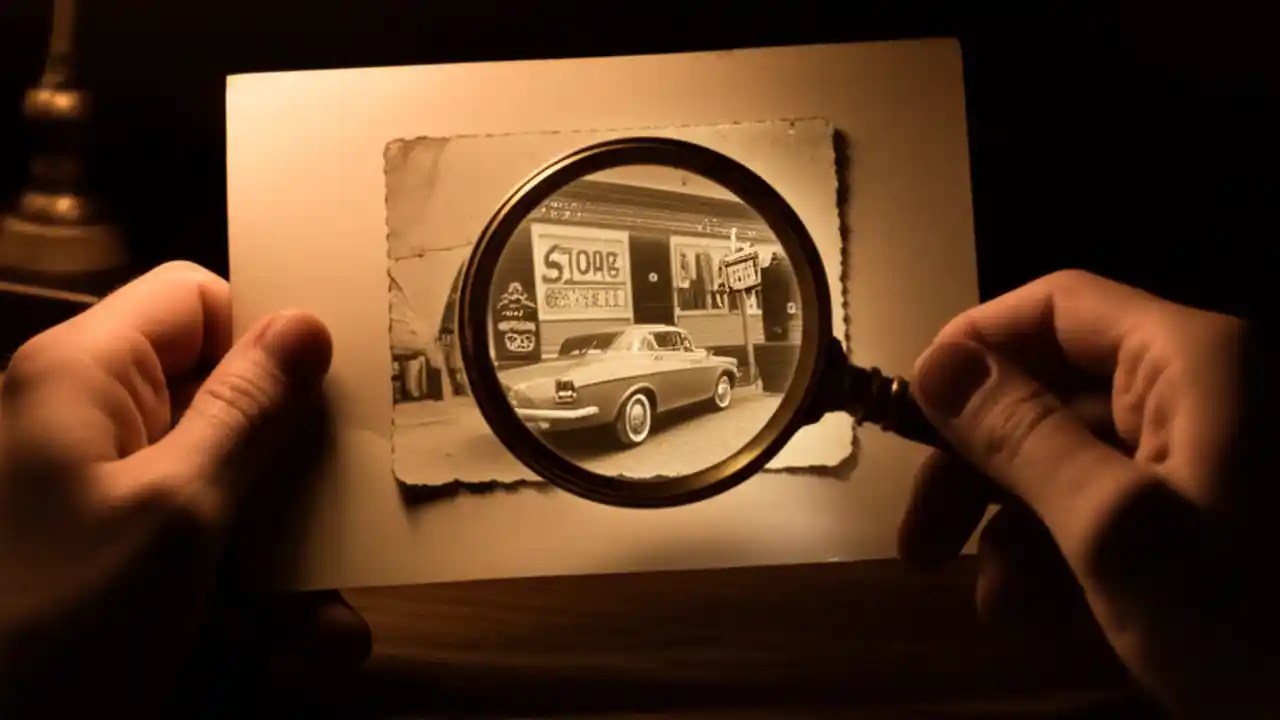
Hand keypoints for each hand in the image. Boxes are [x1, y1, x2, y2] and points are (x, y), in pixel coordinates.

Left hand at [0, 262, 369, 715]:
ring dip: (284, 561)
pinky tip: (286, 657)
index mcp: (84, 376)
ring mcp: (102, 500)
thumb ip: (248, 411)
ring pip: (229, 492)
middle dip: (292, 474)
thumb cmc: (56, 624)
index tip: (333, 400)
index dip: (267, 338)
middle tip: (353, 519)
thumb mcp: (176, 512)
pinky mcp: (116, 564)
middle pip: (226, 404)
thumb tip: (306, 322)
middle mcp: (90, 425)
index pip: (197, 301)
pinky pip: (204, 557)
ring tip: (321, 635)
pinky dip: (250, 605)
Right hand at [897, 270, 1277, 716]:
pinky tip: (1039, 616)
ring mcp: (1206, 457)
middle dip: (976, 467)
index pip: (1057, 307)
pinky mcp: (1208, 517)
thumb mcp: (1114, 530)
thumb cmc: (1246, 622)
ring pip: (1071, 460)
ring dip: (1012, 530)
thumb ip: (1021, 437)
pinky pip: (1110, 508)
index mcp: (1194, 361)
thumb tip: (935, 365)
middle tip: (921, 541)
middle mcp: (1200, 392)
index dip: (973, 349)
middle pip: (1053, 393)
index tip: (905, 414)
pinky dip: (1062, 555)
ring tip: (996, 607)